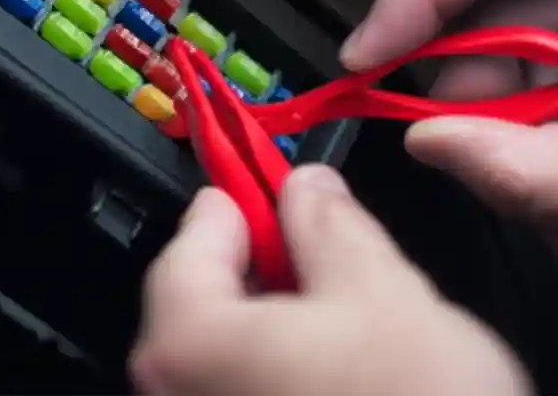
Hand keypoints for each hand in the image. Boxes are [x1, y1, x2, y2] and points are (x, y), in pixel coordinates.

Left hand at [130, 166, 528, 395]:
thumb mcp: (383, 292)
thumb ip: (330, 224)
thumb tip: (306, 191)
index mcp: (189, 339)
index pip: (191, 237)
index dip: (237, 201)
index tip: (264, 183)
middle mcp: (174, 394)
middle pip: (203, 300)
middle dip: (265, 268)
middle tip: (324, 252)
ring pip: (230, 355)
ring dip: (280, 326)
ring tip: (353, 327)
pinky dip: (283, 377)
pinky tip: (345, 382)